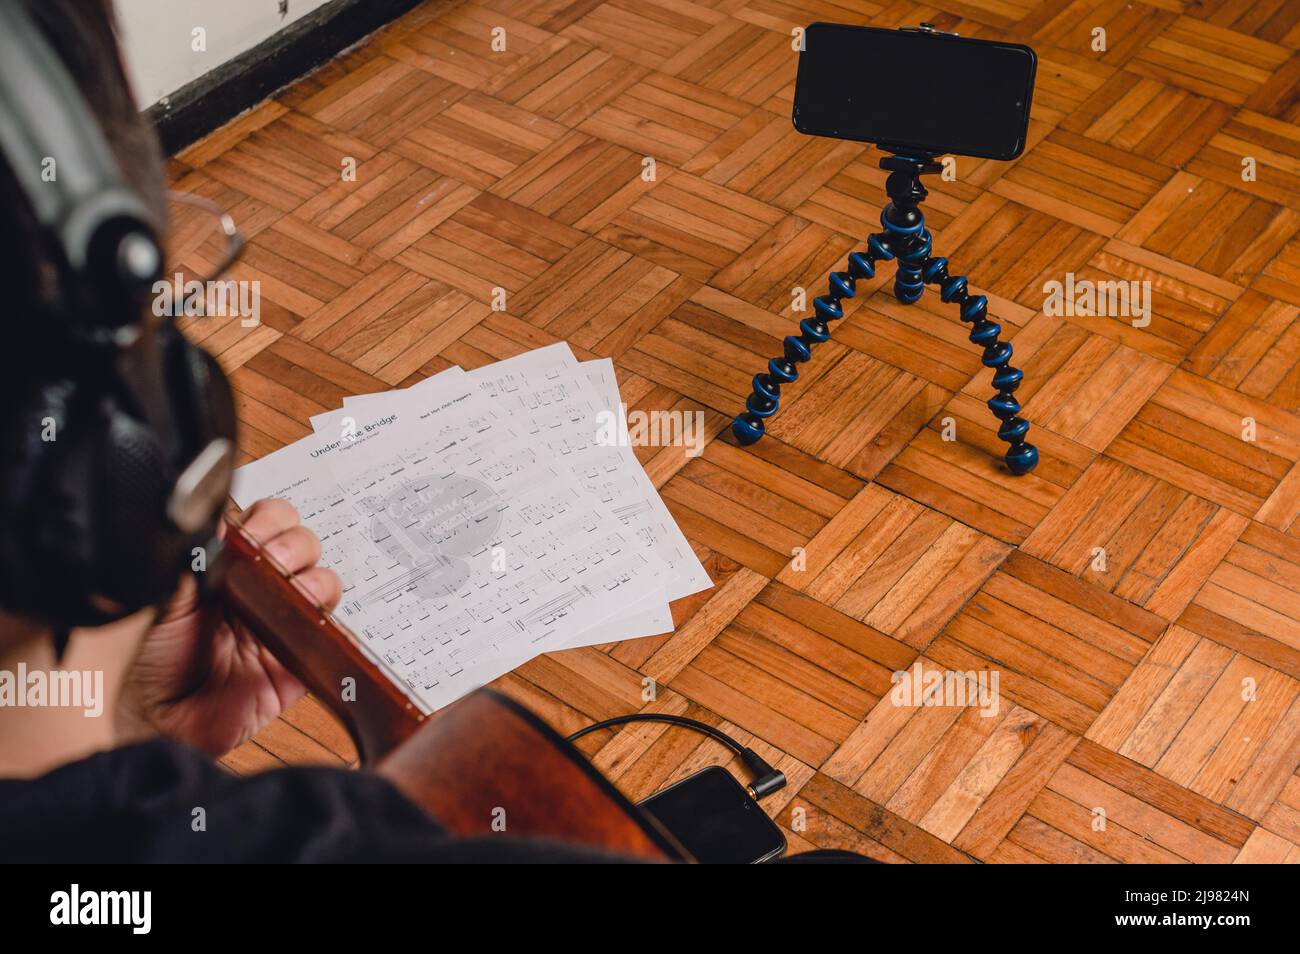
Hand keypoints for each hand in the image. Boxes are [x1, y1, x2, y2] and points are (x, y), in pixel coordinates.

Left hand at [116, 499, 341, 755]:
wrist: (160, 720)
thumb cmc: (152, 661)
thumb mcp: (162, 602)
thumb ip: (186, 563)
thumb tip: (204, 525)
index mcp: (232, 566)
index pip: (268, 521)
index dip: (270, 519)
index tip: (253, 534)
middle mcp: (263, 588)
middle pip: (303, 544)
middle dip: (293, 545)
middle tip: (272, 562)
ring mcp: (284, 622)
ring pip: (324, 582)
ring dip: (314, 581)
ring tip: (292, 596)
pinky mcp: (300, 661)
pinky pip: (333, 638)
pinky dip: (333, 628)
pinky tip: (312, 625)